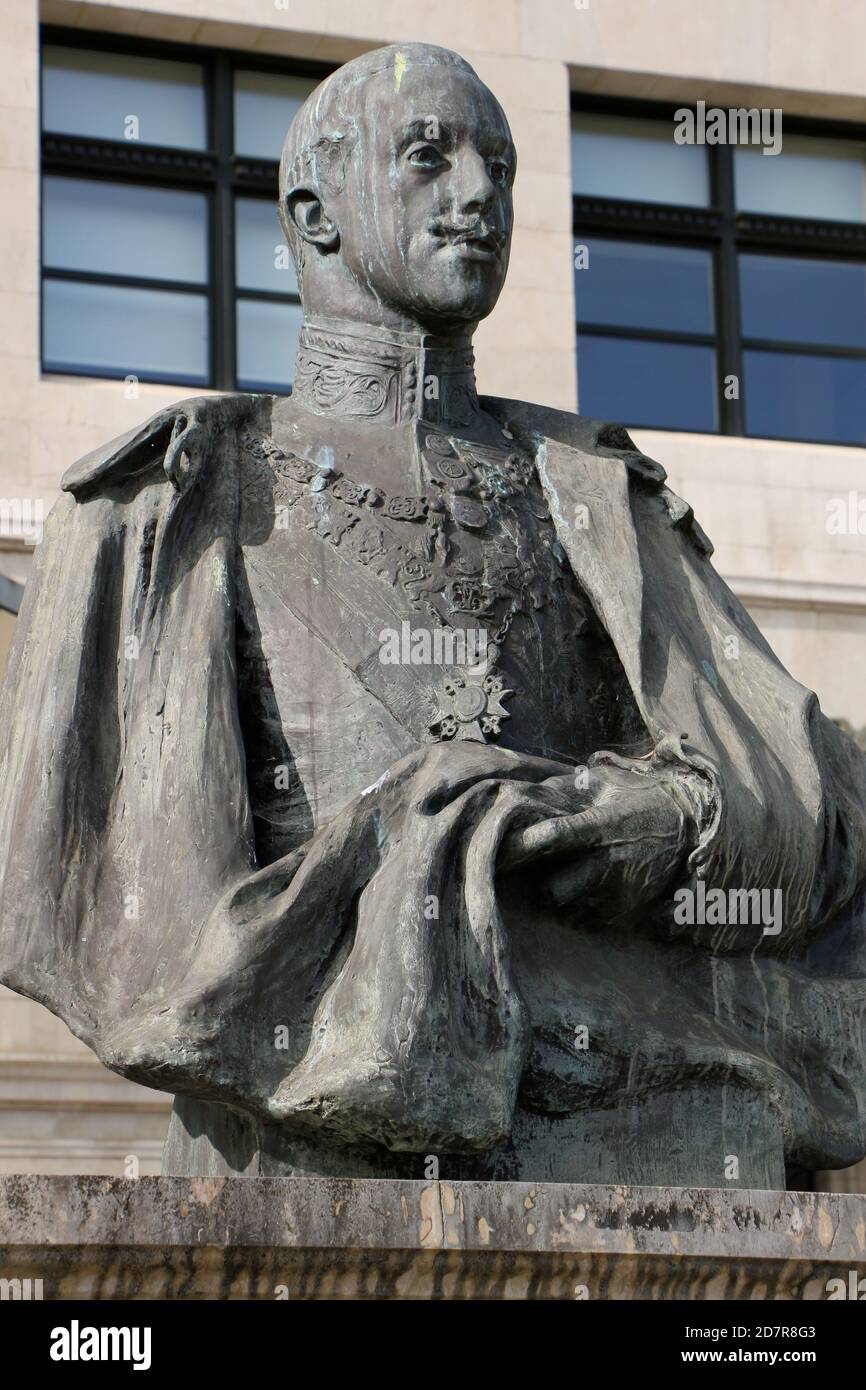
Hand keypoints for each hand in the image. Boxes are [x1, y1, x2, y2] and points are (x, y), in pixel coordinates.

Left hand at [499, 760, 693, 926]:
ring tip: (570, 882)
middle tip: (544, 876)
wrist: (690, 826)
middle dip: (542, 886)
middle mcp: (607, 862)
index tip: (504, 846)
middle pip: (552, 892)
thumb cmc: (641, 801)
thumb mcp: (609, 786)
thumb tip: (532, 790)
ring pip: (570, 911)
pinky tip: (591, 892)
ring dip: (565, 900)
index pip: (553, 835)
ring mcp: (619, 891)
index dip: (524, 842)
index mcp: (599, 826)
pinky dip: (585, 912)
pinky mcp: (630, 910)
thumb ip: (569, 788)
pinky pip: (592, 921)